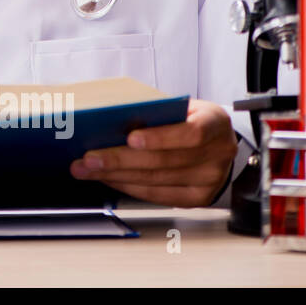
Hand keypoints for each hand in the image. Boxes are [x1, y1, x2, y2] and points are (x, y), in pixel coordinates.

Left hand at [68, 99, 238, 206]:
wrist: (215, 142)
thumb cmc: (189, 118)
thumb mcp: (180, 107)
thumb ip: (155, 111)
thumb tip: (108, 119)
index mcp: (215, 122)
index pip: (191, 133)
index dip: (160, 138)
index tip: (130, 138)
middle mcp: (217, 153)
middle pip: (165, 161)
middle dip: (121, 160)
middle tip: (89, 158)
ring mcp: (210, 179)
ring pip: (156, 180)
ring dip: (116, 175)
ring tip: (88, 169)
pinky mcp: (197, 197)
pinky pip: (158, 195)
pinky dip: (129, 186)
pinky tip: (109, 179)